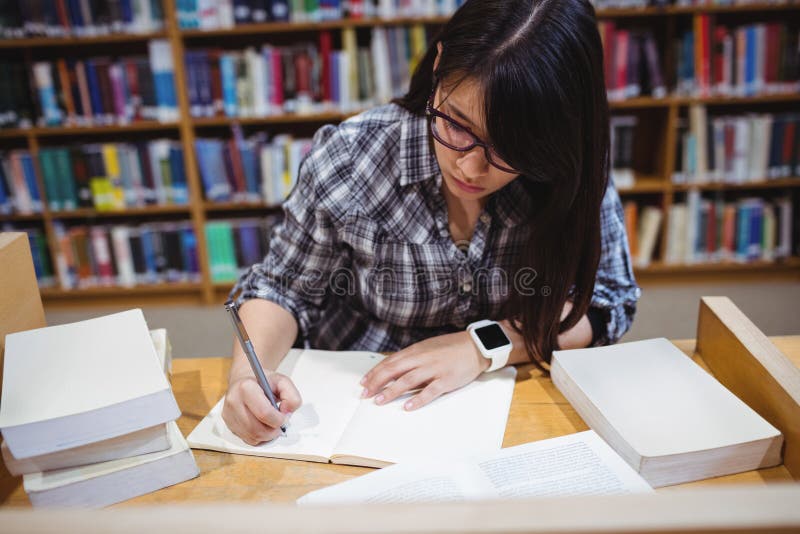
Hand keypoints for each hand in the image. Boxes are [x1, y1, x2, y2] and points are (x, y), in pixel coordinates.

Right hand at [222, 373, 301, 445]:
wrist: (245, 379)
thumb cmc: (263, 381)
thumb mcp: (282, 381)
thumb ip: (291, 396)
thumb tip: (287, 413)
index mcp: (246, 387)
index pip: (264, 413)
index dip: (278, 419)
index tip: (284, 417)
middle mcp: (234, 401)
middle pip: (257, 429)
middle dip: (273, 431)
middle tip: (280, 424)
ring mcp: (229, 413)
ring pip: (252, 436)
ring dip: (267, 435)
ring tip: (272, 425)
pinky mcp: (228, 423)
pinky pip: (247, 438)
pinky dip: (258, 437)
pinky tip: (262, 426)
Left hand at [360, 331, 489, 410]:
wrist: (475, 346)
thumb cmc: (450, 348)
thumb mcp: (427, 348)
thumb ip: (411, 358)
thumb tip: (393, 370)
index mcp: (416, 351)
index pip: (390, 362)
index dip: (375, 373)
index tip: (364, 383)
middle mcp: (422, 359)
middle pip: (394, 370)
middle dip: (377, 382)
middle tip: (365, 394)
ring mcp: (434, 369)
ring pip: (407, 380)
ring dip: (391, 391)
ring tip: (379, 401)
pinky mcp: (446, 380)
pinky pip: (429, 391)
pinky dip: (417, 399)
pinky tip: (407, 406)